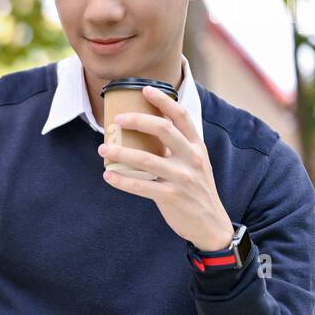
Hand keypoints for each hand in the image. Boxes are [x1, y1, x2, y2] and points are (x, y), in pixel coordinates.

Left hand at [98, 84, 234, 251]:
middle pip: (164, 130)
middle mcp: (192, 158)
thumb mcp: (194, 163)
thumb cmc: (196, 189)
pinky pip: (141, 186)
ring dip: (121, 152)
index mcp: (196, 146)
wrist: (211, 224)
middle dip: (138, 120)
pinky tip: (108, 175)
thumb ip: (176, 147)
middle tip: (116, 119)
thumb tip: (147, 129)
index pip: (181, 116)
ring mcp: (183, 178)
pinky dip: (122, 180)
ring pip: (147, 159)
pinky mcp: (172, 197)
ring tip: (103, 148)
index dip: (163, 101)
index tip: (144, 89)